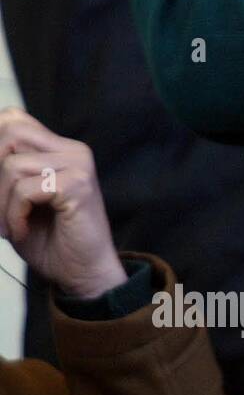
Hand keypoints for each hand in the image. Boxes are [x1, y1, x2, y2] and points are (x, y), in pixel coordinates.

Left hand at [0, 109, 124, 298]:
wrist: (84, 274)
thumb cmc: (52, 241)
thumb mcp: (18, 197)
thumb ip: (2, 171)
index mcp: (60, 149)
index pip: (13, 120)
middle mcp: (73, 152)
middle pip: (10, 131)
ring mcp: (79, 167)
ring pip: (12, 165)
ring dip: (1, 202)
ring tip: (10, 225)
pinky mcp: (77, 187)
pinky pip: (25, 189)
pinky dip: (14, 213)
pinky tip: (22, 229)